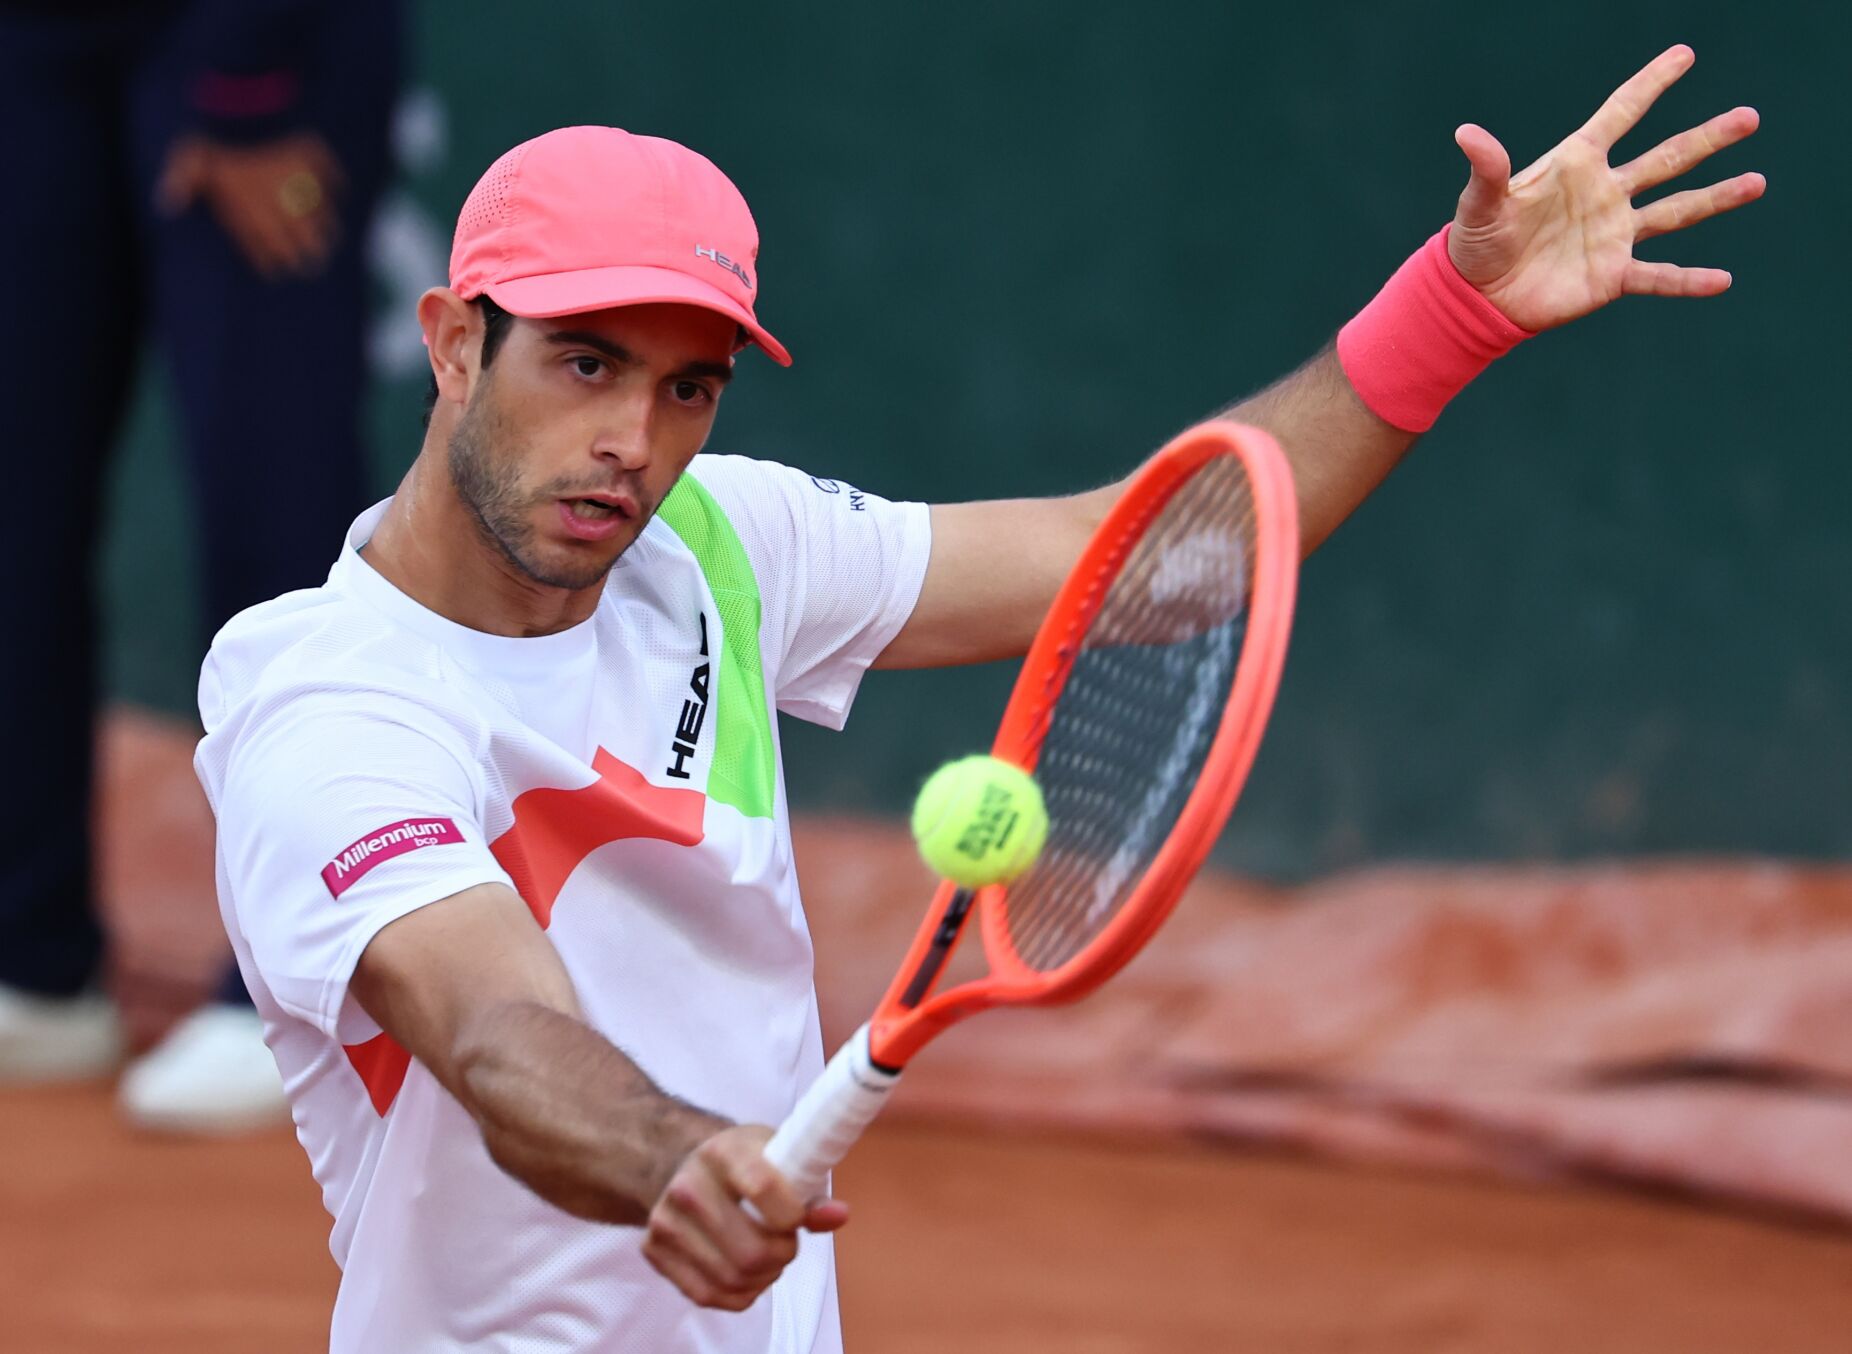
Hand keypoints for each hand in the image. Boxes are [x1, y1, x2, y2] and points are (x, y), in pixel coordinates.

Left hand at [156, 133, 346, 278]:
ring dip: (328, 233)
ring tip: (330, 242)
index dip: (271, 263)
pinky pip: (334, 182)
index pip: (266, 251)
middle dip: (307, 258)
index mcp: (252, 213)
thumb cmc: (213, 137)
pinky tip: (337, 195)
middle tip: (312, 267)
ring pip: (324, 220)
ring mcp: (303, 187)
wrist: (247, 107)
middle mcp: (282, 207)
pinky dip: (336, 189)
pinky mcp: (318, 164)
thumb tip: (163, 207)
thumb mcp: (187, 158)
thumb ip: (180, 182)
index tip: (276, 271)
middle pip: (302, 244)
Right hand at [643, 1124, 849, 1310]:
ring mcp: (665, 1219)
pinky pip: (707, 1295)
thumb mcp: (780, 1157)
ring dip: (763, 1278)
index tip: (797, 1217)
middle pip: (750, 1251)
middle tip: (786, 1244)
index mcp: (723, 1151)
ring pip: (731, 1279)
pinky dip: (739, 1294)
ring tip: (770, 1258)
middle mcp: (687, 1184)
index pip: (761, 1189)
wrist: (686, 1164)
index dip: (790, 1215)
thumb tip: (838, 1215)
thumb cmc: (744, 1161)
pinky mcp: (653, 1250)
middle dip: (782, 1256)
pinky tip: (748, 1275)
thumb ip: (811, 1189)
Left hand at [1447, 44, 1763, 330]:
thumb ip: (1486, 168)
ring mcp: (1613, 234)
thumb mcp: (1480, 203)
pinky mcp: (1612, 275)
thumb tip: (1467, 133)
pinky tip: (1721, 280)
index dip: (1651, 84)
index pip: (1621, 114)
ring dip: (1716, 197)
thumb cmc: (1476, 242)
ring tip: (1756, 182)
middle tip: (1749, 118)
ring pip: (1676, 211)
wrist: (1479, 296)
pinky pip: (1658, 277)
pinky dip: (1688, 280)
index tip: (1684, 55)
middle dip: (1709, 139)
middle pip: (1667, 158)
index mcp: (1576, 164)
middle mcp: (1605, 193)